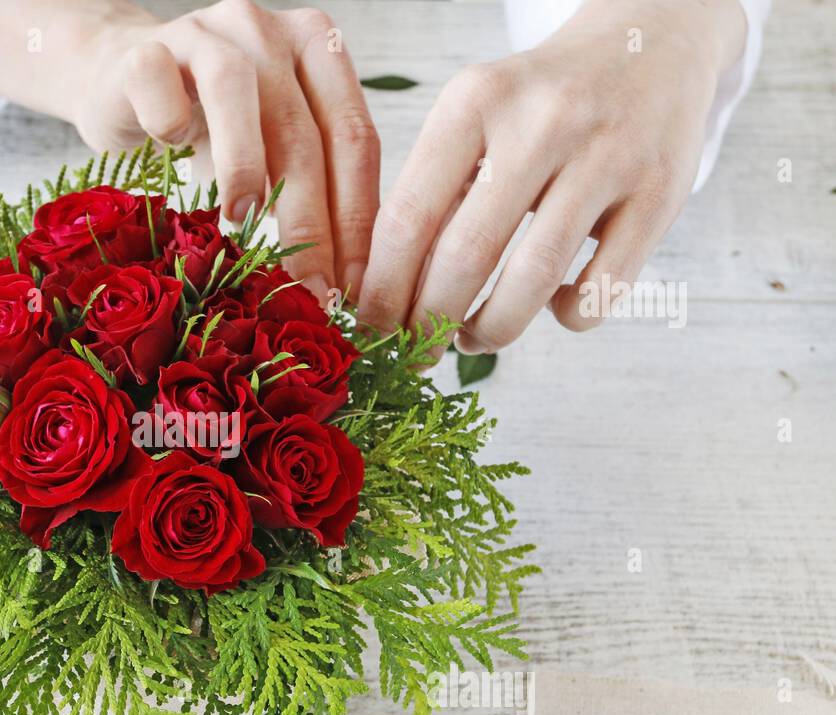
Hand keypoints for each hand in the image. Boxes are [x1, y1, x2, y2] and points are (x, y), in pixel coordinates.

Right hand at [69, 0, 381, 302]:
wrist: (122, 75)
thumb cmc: (208, 123)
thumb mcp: (268, 148)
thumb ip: (307, 186)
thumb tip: (338, 281)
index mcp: (315, 48)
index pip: (353, 138)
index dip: (356, 218)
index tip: (350, 287)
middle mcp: (266, 31)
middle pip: (302, 128)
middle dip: (311, 219)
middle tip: (308, 285)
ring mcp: (203, 32)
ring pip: (235, 89)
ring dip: (244, 163)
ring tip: (242, 219)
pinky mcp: (142, 48)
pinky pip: (158, 83)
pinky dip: (168, 122)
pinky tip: (171, 151)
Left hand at [357, 0, 745, 354]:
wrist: (648, 45)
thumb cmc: (538, 104)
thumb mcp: (474, 119)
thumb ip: (433, 196)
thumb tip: (386, 298)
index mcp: (475, 101)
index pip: (407, 218)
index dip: (382, 291)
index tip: (371, 330)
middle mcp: (542, 122)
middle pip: (464, 258)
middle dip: (429, 325)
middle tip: (417, 352)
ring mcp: (608, 157)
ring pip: (532, 282)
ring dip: (492, 331)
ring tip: (474, 339)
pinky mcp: (660, 193)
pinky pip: (601, 290)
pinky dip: (567, 316)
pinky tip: (552, 304)